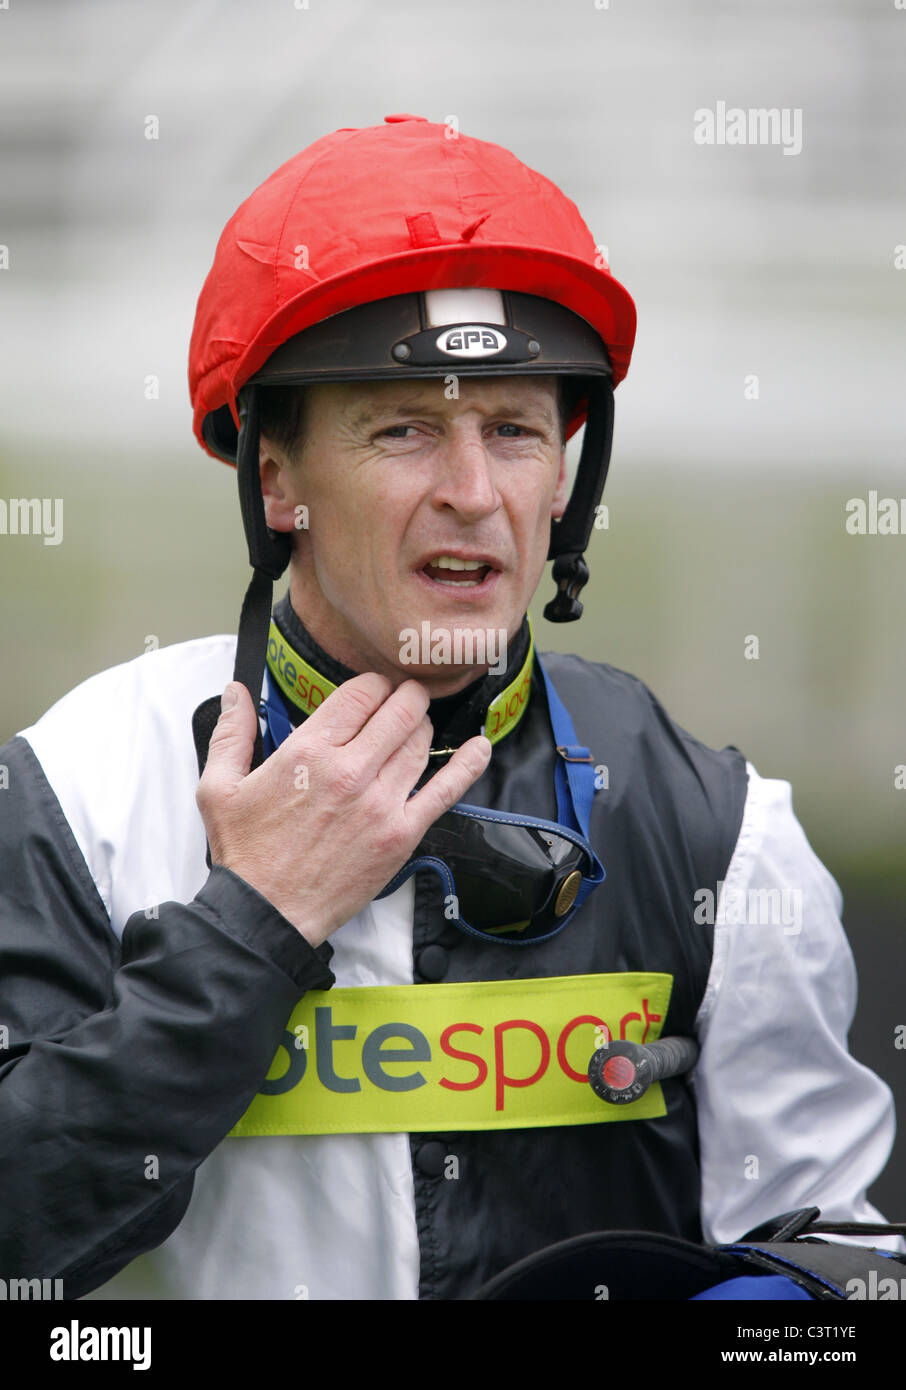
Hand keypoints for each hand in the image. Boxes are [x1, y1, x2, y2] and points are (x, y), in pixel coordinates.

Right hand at [196, 676, 491, 946]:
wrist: (267, 914)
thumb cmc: (247, 854)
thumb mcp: (219, 787)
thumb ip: (232, 733)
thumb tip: (236, 692)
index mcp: (309, 751)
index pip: (360, 693)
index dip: (373, 684)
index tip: (374, 689)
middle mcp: (350, 771)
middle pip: (399, 710)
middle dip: (406, 696)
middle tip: (405, 698)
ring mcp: (381, 802)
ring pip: (421, 742)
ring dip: (423, 726)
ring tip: (416, 726)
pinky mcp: (402, 833)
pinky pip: (445, 789)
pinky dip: (467, 764)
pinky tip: (479, 747)